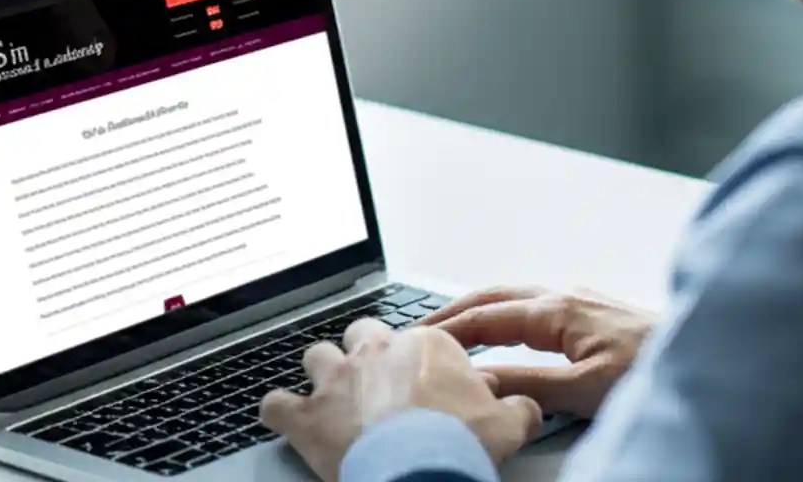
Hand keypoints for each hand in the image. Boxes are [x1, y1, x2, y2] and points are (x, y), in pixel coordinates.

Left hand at [259, 319, 542, 481]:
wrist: (418, 472)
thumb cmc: (460, 445)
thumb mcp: (509, 424)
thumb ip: (518, 407)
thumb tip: (527, 407)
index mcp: (426, 346)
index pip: (423, 342)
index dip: (425, 367)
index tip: (432, 391)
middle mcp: (376, 351)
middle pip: (363, 334)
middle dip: (366, 353)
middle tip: (378, 384)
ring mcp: (336, 380)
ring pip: (316, 356)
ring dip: (322, 375)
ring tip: (332, 398)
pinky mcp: (305, 415)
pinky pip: (275, 403)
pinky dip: (279, 412)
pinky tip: (287, 421)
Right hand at [420, 287, 655, 418]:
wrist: (705, 357)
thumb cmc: (653, 368)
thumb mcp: (584, 388)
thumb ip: (529, 385)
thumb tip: (482, 382)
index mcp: (557, 310)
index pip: (485, 316)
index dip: (447, 330)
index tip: (416, 341)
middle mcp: (565, 296)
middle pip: (493, 297)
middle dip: (453, 312)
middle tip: (419, 331)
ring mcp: (580, 300)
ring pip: (513, 298)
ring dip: (479, 311)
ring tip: (451, 330)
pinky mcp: (593, 312)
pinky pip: (533, 305)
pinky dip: (504, 315)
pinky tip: (505, 331)